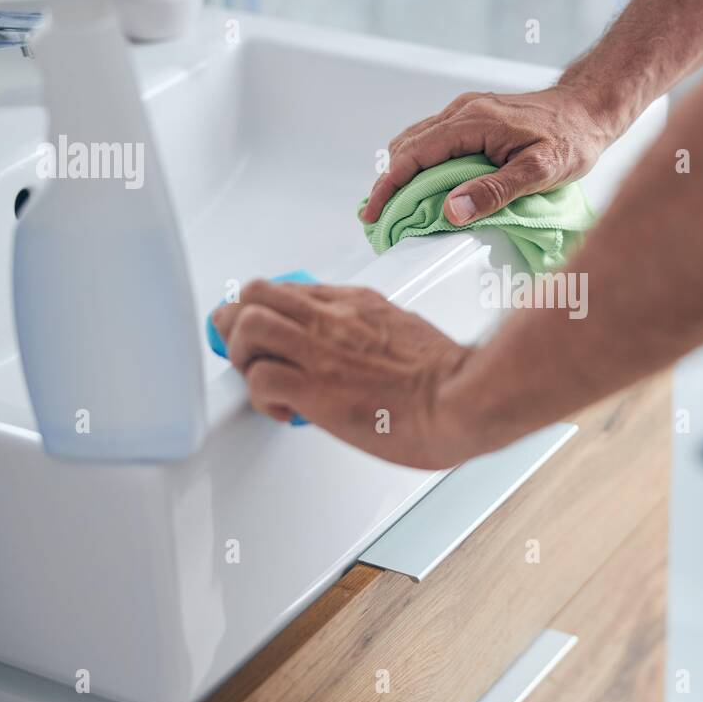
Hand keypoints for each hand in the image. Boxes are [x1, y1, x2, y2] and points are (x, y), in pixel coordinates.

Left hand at [210, 280, 476, 468]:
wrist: (464, 399)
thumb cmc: (450, 377)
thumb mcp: (405, 331)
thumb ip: (371, 332)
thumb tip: (356, 351)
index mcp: (356, 303)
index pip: (289, 290)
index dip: (267, 313)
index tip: (267, 336)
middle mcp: (333, 318)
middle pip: (254, 294)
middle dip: (238, 325)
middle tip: (249, 353)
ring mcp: (321, 350)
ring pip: (246, 326)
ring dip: (243, 356)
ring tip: (262, 379)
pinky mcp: (316, 389)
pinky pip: (258, 380)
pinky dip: (260, 399)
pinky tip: (283, 411)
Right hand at [360, 84, 616, 225]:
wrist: (590, 108)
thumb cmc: (572, 139)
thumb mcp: (540, 171)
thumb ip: (495, 191)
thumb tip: (451, 211)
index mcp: (472, 122)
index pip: (414, 154)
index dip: (388, 186)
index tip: (373, 214)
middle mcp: (462, 111)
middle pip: (407, 146)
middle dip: (388, 183)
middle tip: (381, 219)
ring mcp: (467, 112)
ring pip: (417, 141)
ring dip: (402, 173)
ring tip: (397, 208)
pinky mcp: (474, 118)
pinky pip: (434, 139)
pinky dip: (420, 163)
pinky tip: (424, 186)